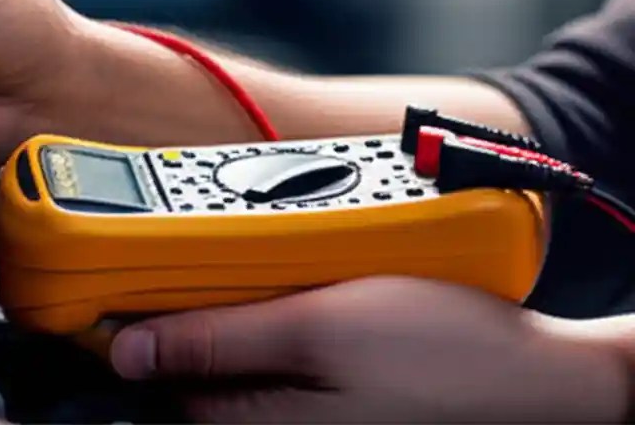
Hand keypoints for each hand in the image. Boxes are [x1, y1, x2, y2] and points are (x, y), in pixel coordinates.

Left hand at [109, 277, 629, 422]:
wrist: (536, 373)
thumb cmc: (441, 355)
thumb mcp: (314, 332)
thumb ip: (214, 340)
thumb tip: (124, 352)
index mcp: (253, 423)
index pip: (157, 372)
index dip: (136, 315)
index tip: (128, 267)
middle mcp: (274, 424)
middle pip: (199, 358)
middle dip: (198, 301)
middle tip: (218, 252)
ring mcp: (306, 411)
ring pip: (243, 349)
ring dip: (244, 299)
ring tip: (279, 263)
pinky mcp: (335, 393)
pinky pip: (285, 348)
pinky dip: (284, 309)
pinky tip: (310, 283)